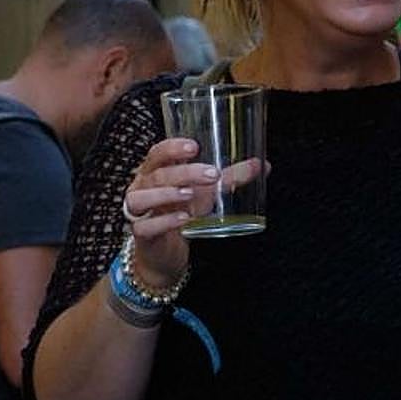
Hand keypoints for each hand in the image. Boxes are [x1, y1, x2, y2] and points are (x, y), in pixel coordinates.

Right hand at [119, 137, 220, 286]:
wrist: (165, 252)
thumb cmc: (181, 214)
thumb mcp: (206, 195)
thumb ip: (229, 179)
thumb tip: (261, 165)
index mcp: (154, 173)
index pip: (156, 154)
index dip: (172, 148)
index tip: (194, 147)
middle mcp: (142, 188)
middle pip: (156, 175)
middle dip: (183, 172)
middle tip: (211, 174)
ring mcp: (139, 211)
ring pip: (140, 197)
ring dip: (165, 194)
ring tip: (190, 194)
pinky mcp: (142, 234)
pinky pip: (144, 226)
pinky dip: (163, 221)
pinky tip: (183, 219)